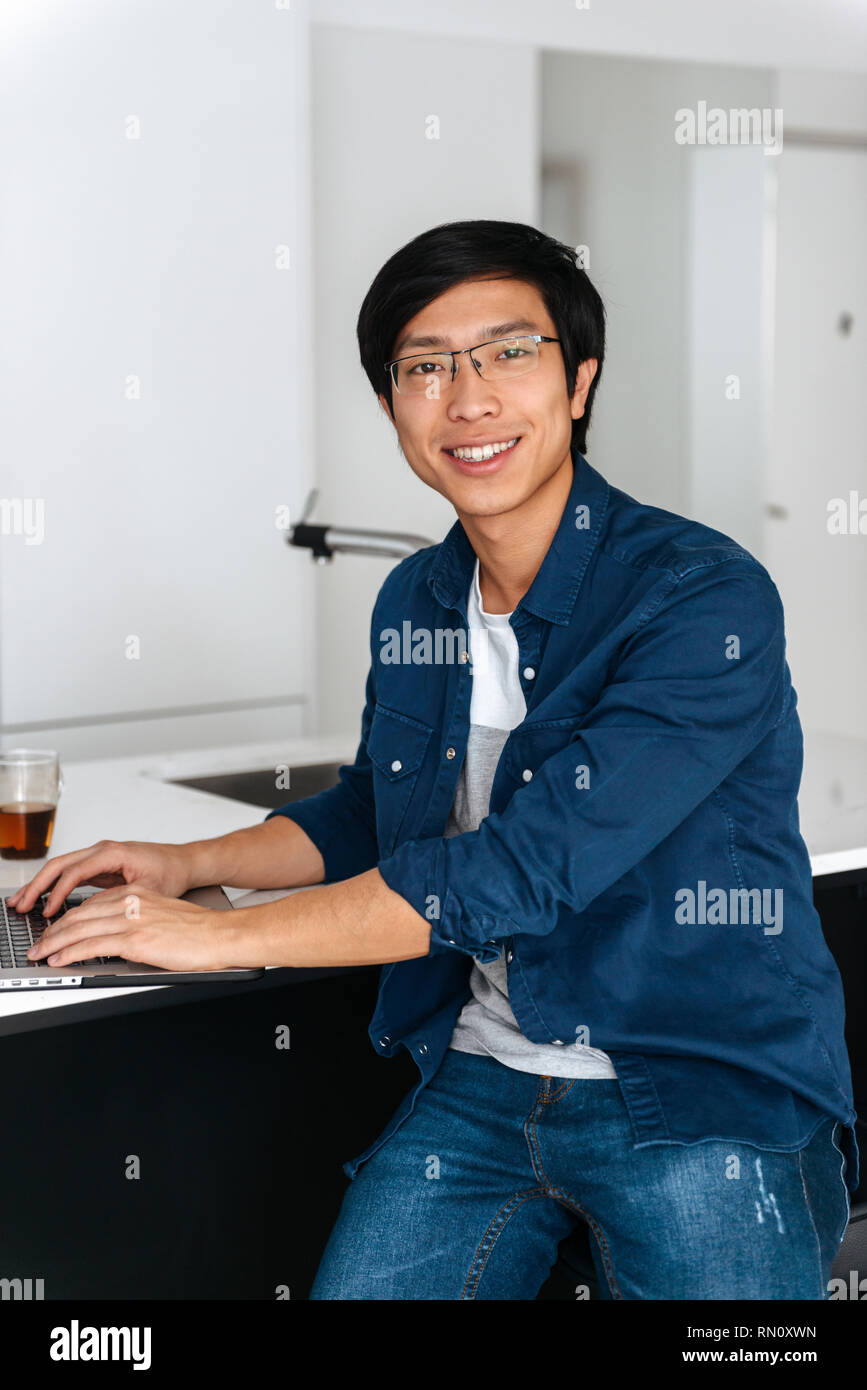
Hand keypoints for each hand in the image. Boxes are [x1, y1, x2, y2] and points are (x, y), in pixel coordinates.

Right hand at [7, 839, 196, 918]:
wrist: (183, 862)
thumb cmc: (170, 872)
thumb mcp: (146, 889)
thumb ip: (118, 899)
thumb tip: (94, 914)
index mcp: (112, 853)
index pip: (75, 871)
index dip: (57, 893)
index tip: (47, 912)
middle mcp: (102, 850)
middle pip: (59, 865)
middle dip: (37, 886)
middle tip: (20, 905)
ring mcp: (99, 856)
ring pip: (61, 868)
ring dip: (40, 885)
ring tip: (21, 902)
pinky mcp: (99, 865)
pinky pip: (70, 874)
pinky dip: (54, 886)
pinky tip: (42, 899)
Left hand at [25, 884, 238, 972]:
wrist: (222, 935)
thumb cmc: (200, 932)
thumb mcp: (163, 915)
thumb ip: (139, 917)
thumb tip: (118, 934)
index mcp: (138, 894)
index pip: (91, 904)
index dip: (67, 919)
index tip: (55, 930)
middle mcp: (132, 902)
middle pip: (80, 914)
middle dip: (53, 931)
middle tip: (38, 944)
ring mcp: (133, 920)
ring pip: (80, 928)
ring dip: (54, 943)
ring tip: (40, 954)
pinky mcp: (136, 939)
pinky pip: (93, 945)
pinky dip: (70, 952)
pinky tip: (59, 959)